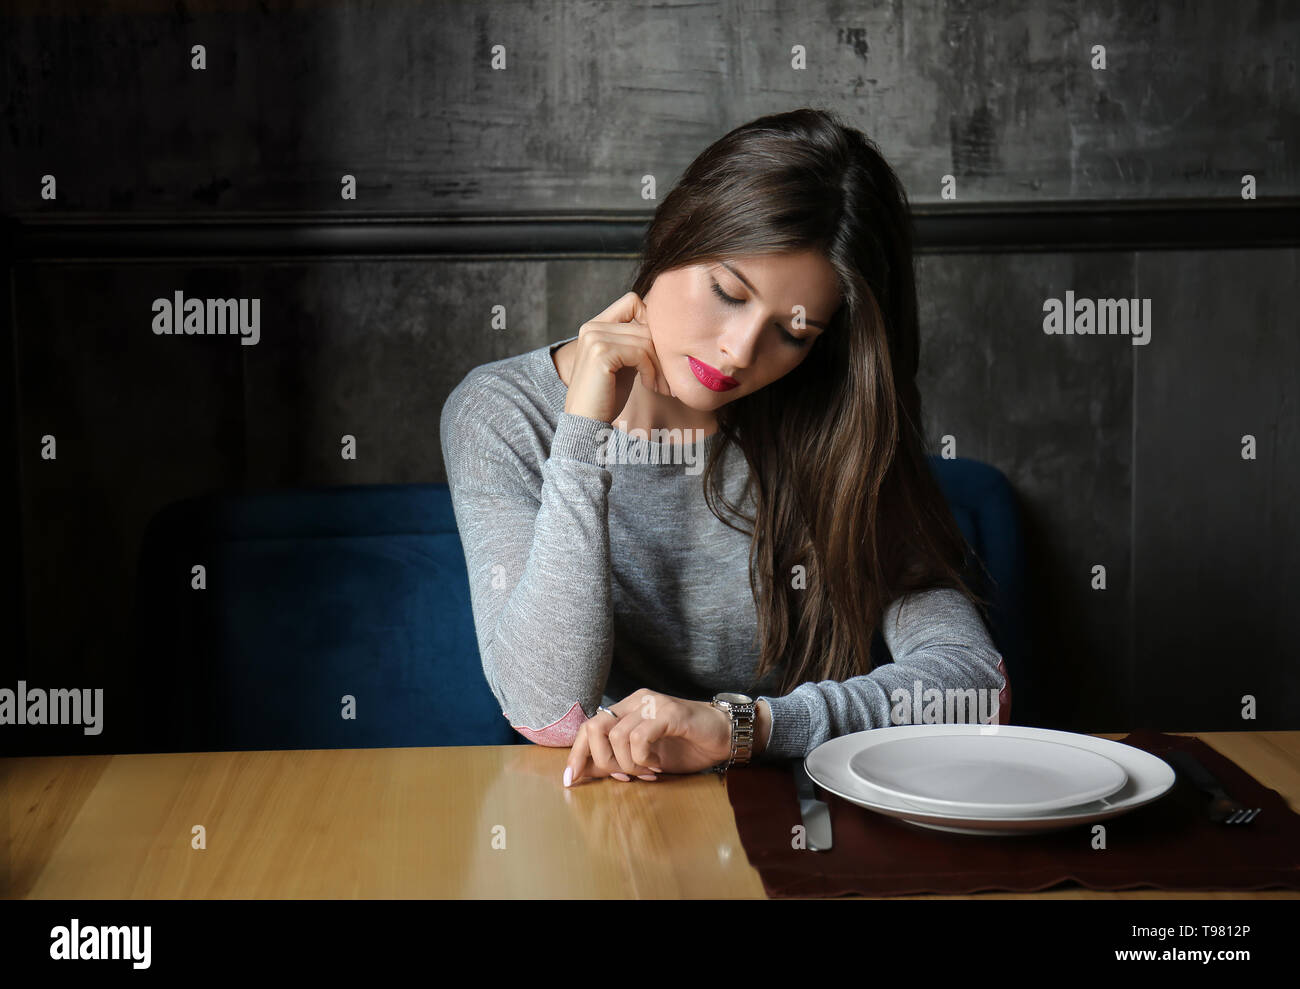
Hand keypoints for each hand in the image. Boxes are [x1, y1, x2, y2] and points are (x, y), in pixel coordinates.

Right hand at [563, 292, 674, 422]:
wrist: (585, 422)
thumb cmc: (606, 396)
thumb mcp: (623, 363)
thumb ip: (635, 342)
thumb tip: (667, 329)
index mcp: (595, 325)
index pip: (633, 302)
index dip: (651, 323)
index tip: (659, 353)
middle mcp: (592, 327)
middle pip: (645, 325)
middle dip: (662, 353)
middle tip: (669, 380)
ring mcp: (595, 338)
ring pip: (646, 340)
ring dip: (660, 366)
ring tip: (662, 387)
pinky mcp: (601, 353)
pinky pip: (641, 354)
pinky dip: (652, 372)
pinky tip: (650, 387)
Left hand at [563, 689, 733, 785]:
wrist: (725, 736)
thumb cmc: (687, 746)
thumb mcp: (646, 758)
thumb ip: (618, 761)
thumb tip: (584, 775)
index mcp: (627, 709)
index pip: (588, 726)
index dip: (576, 754)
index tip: (570, 781)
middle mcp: (636, 701)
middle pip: (594, 728)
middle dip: (601, 761)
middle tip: (623, 777)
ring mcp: (652, 704)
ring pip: (616, 736)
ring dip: (628, 763)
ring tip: (646, 772)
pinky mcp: (668, 712)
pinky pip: (639, 737)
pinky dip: (643, 758)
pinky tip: (656, 765)